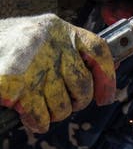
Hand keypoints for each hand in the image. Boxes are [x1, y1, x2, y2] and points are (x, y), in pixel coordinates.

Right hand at [0, 13, 115, 132]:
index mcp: (56, 27)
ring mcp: (33, 63)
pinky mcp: (15, 84)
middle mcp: (49, 42)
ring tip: (36, 102)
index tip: (104, 97)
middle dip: (75, 102)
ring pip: (63, 106)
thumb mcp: (36, 39)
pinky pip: (41, 116)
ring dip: (51, 113)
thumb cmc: (3, 48)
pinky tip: (26, 113)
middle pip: (83, 86)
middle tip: (59, 103)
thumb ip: (65, 53)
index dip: (107, 77)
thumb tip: (99, 81)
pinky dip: (36, 121)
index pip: (98, 50)